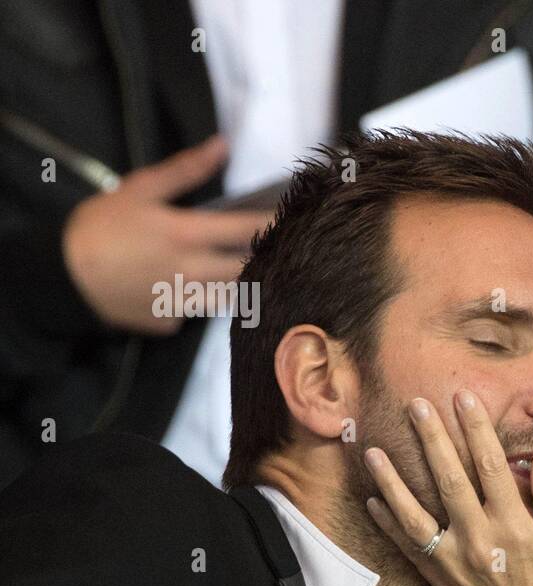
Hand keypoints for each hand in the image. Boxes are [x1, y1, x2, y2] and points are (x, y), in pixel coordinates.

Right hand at [61, 135, 272, 334]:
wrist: (64, 275)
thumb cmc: (101, 225)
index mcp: (187, 235)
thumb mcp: (139, 189)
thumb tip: (223, 145)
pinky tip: (205, 291)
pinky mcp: (172, 322)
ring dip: (242, 283)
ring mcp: (184, 302)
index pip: (248, 231)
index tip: (298, 218)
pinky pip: (199, 313)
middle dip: (267, 258)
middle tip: (282, 246)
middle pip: (248, 269)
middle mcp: (193, 273)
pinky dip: (205, 302)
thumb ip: (185, 170)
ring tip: (252, 268)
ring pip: (231, 296)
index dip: (276, 224)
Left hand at [364, 390, 532, 585]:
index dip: (475, 428)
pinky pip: (408, 550)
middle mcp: (479, 540)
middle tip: (415, 405)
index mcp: (516, 526)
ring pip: (415, 514)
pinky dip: (389, 525)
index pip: (491, 465)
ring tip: (373, 450)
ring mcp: (455, 563)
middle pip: (449, 479)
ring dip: (392, 480)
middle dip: (431, 438)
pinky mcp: (442, 583)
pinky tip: (373, 500)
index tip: (463, 398)